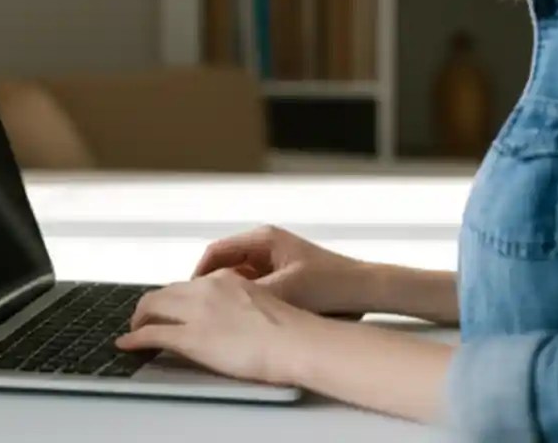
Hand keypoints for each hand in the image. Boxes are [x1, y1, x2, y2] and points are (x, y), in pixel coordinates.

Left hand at [115, 269, 318, 384]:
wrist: (297, 342)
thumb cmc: (292, 331)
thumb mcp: (263, 303)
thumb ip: (242, 302)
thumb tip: (232, 316)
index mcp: (227, 280)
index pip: (189, 285)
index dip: (174, 297)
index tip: (168, 307)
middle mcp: (207, 290)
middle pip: (165, 292)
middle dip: (151, 305)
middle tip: (143, 318)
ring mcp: (197, 312)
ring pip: (153, 306)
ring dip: (140, 317)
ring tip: (134, 328)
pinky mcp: (191, 336)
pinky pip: (153, 334)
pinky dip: (135, 338)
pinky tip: (127, 343)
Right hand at [193, 225, 371, 315]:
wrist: (367, 290)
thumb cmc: (332, 284)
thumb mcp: (287, 292)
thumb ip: (251, 296)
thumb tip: (219, 304)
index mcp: (264, 238)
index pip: (216, 251)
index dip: (199, 274)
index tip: (190, 295)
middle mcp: (266, 244)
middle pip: (224, 264)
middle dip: (211, 286)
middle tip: (199, 309)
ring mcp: (274, 259)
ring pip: (238, 276)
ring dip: (229, 294)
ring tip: (218, 316)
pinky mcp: (282, 274)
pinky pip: (253, 285)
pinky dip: (246, 299)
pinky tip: (244, 318)